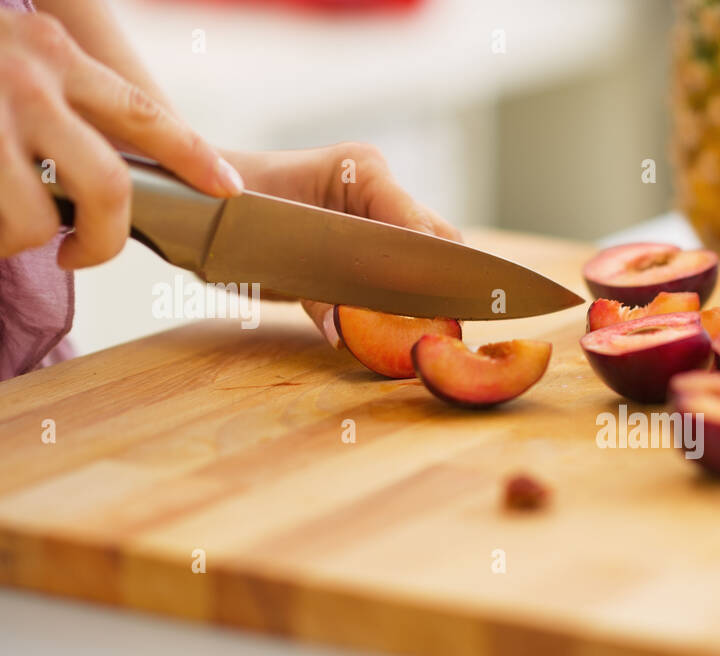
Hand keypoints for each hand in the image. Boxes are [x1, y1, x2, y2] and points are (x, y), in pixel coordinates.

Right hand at [0, 10, 241, 268]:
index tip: (230, 191)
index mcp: (50, 52)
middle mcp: (24, 76)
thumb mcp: (9, 54)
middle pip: (107, 185)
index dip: (194, 159)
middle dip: (103, 239)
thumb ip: (59, 96)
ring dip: (13, 239)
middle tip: (78, 254)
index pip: (144, 115)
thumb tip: (110, 174)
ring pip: (31, 219)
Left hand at [221, 144, 461, 345]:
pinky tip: (394, 323)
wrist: (197, 205)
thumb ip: (314, 296)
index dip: (429, 272)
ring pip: (426, 257)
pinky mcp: (370, 235)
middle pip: (437, 241)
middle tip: (425, 328)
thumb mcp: (266, 257)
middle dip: (434, 286)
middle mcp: (380, 187)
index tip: (432, 311)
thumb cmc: (225, 214)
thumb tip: (346, 334)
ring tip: (411, 329)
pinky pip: (401, 267)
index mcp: (361, 171)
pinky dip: (400, 296)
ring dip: (420, 294)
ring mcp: (378, 210)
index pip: (418, 227)